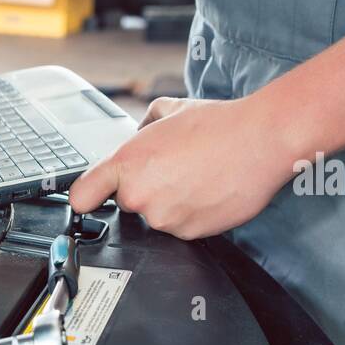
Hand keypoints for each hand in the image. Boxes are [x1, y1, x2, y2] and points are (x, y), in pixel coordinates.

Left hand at [68, 96, 299, 239]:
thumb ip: (142, 126)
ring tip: (196, 177)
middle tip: (173, 169)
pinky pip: (180, 228)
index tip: (88, 199)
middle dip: (144, 189)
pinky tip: (208, 191)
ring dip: (170, 202)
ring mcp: (164, 218)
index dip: (85, 198)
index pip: (82, 196)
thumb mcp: (168, 110)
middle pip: (127, 203)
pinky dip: (191, 214)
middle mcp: (140, 195)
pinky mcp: (188, 234)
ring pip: (156, 217)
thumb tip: (136, 135)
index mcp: (127, 163)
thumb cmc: (220, 125)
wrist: (263, 141)